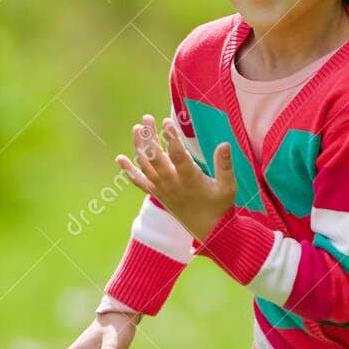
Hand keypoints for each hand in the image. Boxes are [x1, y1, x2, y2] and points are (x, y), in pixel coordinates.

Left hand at [116, 112, 235, 243]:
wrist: (208, 230)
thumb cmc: (220, 205)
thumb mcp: (228, 186)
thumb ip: (225, 165)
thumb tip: (224, 144)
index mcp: (190, 180)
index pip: (179, 156)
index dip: (172, 139)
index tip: (166, 122)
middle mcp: (172, 184)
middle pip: (156, 158)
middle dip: (150, 137)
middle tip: (146, 118)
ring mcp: (162, 189)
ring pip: (146, 166)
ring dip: (139, 147)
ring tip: (136, 128)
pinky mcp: (157, 194)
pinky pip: (139, 182)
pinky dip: (129, 171)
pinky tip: (120, 159)